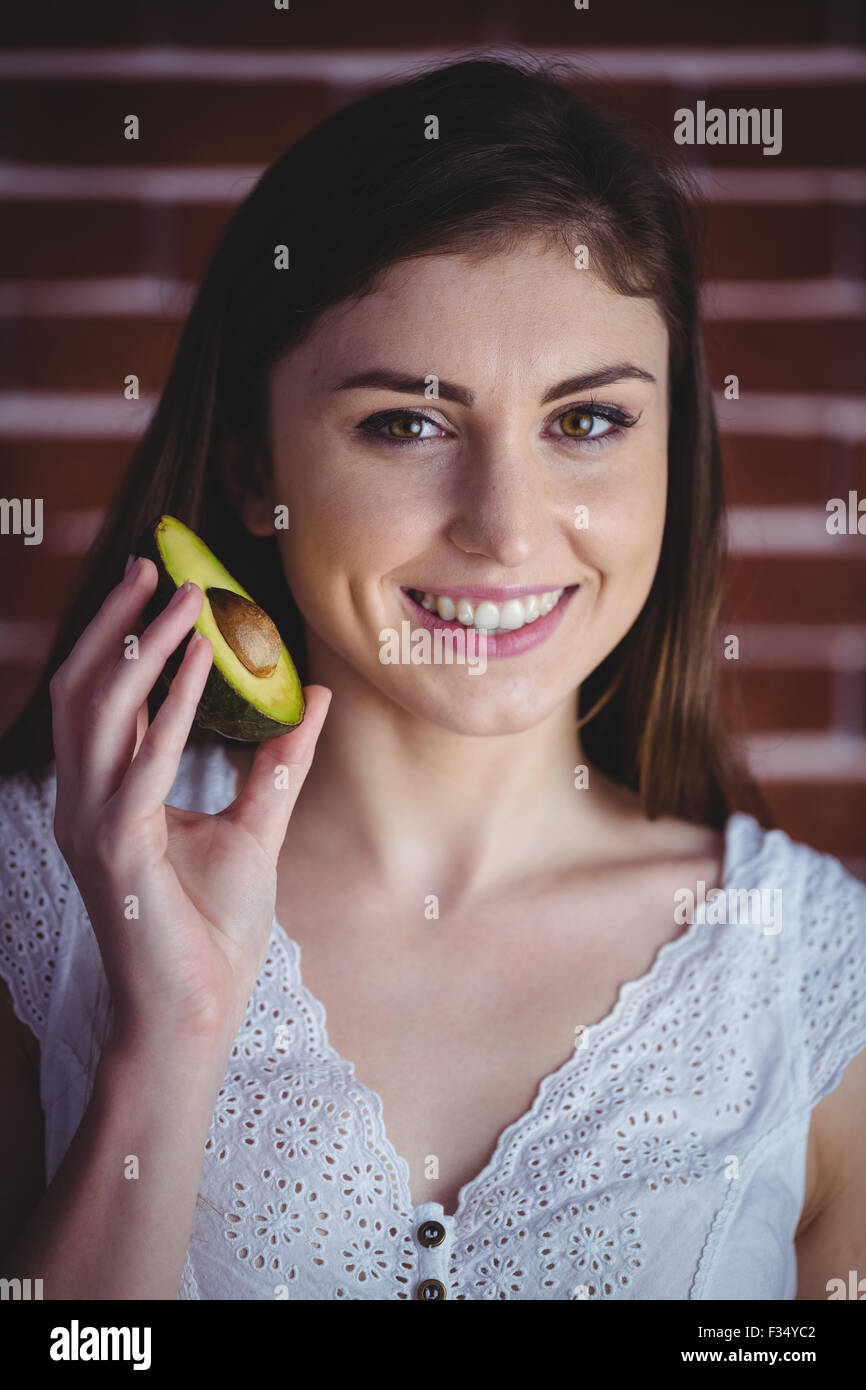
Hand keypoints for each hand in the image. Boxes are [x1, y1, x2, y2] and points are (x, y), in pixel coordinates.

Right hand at [49, 555, 330, 1052]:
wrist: (198, 1012)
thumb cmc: (215, 930)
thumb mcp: (256, 828)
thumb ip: (278, 763)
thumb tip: (313, 699)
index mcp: (108, 795)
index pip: (105, 699)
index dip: (126, 638)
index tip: (160, 584)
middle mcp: (86, 801)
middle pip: (83, 690)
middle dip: (115, 624)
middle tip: (155, 568)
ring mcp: (92, 823)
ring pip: (97, 712)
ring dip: (143, 648)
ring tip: (186, 600)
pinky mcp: (114, 848)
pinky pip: (141, 761)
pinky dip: (169, 706)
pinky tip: (198, 663)